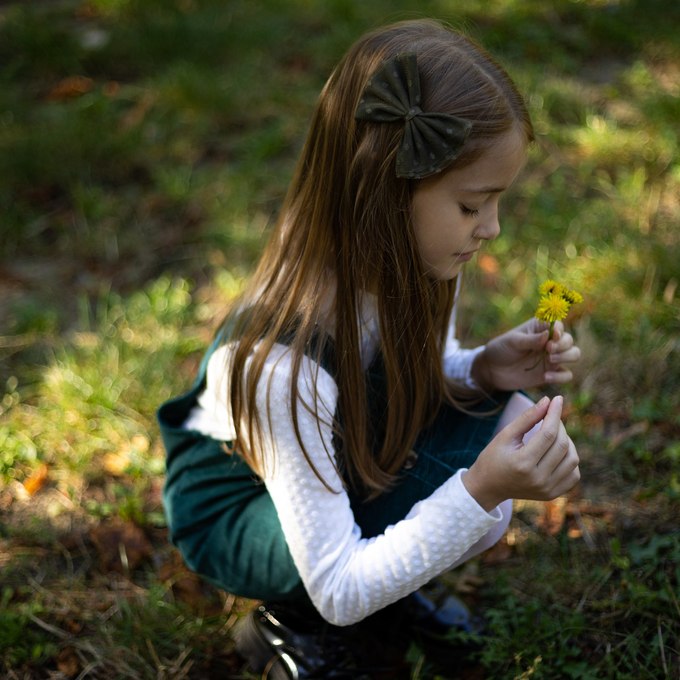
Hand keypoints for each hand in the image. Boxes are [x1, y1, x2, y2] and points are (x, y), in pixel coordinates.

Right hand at [462, 396, 579, 510]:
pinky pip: (574, 474)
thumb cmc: (494, 457)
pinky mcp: (553, 495)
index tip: (557, 399)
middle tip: (551, 416)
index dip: (554, 414)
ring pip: (572, 459)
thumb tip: (547, 401)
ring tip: (553, 434)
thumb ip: (527, 418)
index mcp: (523, 463)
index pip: (548, 434)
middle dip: (559, 425)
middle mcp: (538, 479)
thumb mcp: (505, 435)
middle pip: (562, 445)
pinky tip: (557, 452)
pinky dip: (570, 459)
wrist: (488, 487)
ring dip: (567, 441)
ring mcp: (547, 489)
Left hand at [471, 318, 580, 391]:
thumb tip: (549, 334)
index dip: (559, 330)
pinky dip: (561, 377)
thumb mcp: (513, 342)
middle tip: (548, 350)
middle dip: (563, 345)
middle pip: (569, 340)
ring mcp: (552, 357)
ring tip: (550, 360)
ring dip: (567, 356)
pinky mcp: (551, 373)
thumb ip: (531, 339)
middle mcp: (550, 341)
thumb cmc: (501, 350)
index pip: (558, 325)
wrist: (492, 370)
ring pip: (574, 354)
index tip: (553, 336)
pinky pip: (567, 375)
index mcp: (540, 328)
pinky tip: (545, 377)